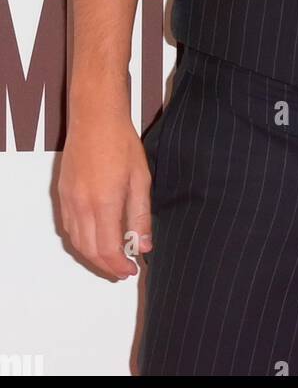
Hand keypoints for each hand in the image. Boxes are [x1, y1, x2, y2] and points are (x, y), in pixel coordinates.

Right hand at [59, 111, 152, 278]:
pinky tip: (95, 238)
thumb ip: (141, 215)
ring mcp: (69, 200)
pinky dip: (81, 240)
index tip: (131, 270)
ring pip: (76, 241)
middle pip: (90, 251)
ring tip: (111, 258)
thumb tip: (143, 246)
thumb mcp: (141, 179)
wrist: (95, 118)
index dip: (119, 265)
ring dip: (92, 256)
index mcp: (104, 202)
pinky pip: (69, 227)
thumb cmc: (121, 143)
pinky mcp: (63, 193)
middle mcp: (82, 205)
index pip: (108, 249)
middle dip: (106, 266)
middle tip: (122, 270)